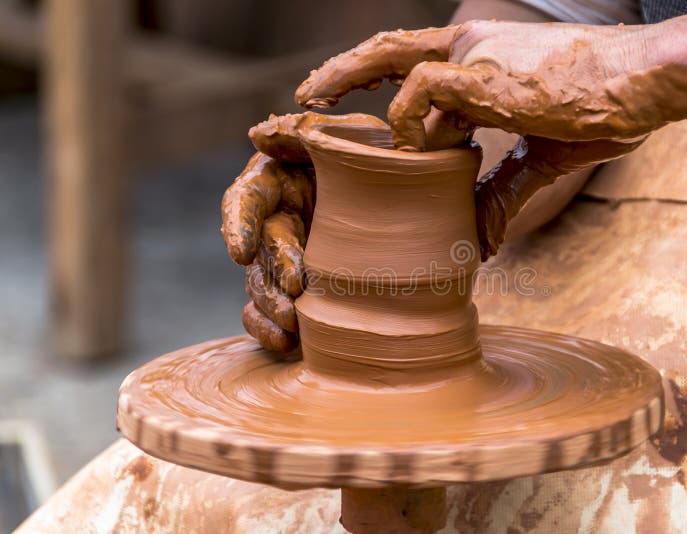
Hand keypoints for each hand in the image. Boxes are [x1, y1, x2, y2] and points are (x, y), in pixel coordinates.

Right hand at [221, 113, 386, 351]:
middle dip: (272, 272)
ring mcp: (284, 254)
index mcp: (280, 179)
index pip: (246, 198)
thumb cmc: (382, 157)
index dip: (238, 223)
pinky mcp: (294, 285)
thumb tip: (258, 135)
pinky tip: (286, 343)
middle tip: (294, 292)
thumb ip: (309, 132)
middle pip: (259, 248)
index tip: (241, 251)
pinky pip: (269, 310)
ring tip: (293, 324)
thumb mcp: (355, 136)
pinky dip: (270, 328)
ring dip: (273, 304)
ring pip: (262, 282)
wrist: (415, 195)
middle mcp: (276, 217)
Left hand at [295, 21, 674, 257]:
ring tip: (324, 121)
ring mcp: (473, 55)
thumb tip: (479, 244)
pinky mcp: (481, 72)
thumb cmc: (598, 112)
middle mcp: (470, 46)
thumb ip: (499, 194)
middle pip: (389, 49)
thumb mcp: (539, 160)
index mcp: (482, 61)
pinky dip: (410, 126)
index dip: (376, 76)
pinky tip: (418, 153)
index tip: (345, 99)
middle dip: (341, 72)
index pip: (414, 61)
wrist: (643, 84)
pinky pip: (420, 94)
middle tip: (304, 98)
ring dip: (364, 104)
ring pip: (397, 69)